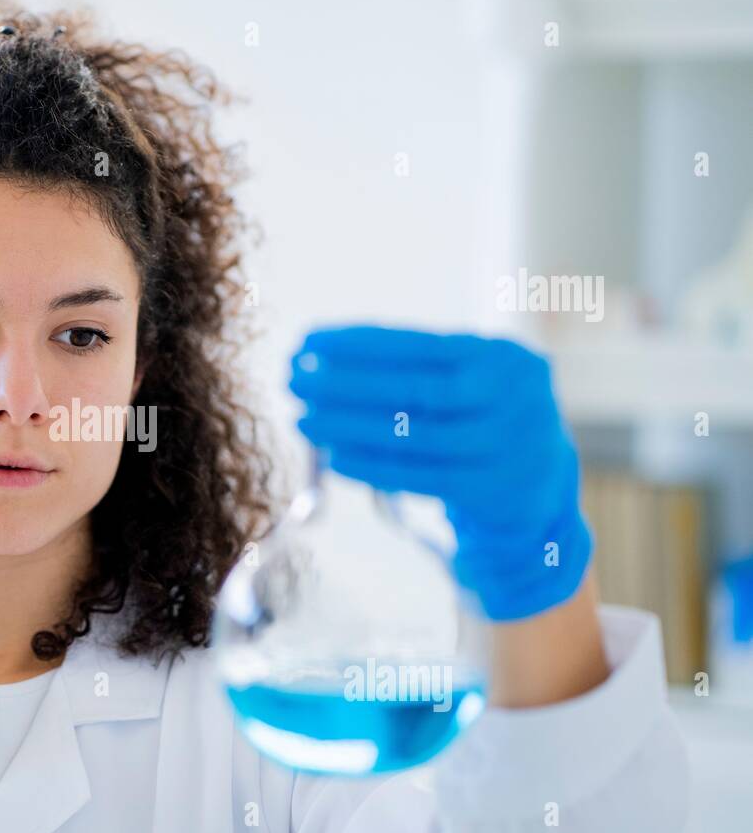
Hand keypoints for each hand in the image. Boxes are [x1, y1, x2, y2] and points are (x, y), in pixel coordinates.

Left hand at [287, 325, 591, 621]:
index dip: (358, 344)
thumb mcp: (467, 379)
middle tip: (293, 378)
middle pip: (413, 389)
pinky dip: (371, 466)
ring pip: (411, 436)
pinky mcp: (491, 490)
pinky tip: (333, 457)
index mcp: (502, 355)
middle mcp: (513, 396)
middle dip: (344, 383)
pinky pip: (418, 477)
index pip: (420, 344)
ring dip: (348, 427)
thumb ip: (412, 367)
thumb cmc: (480, 418)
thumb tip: (321, 359)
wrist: (538, 484)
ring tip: (303, 418)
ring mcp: (507, 446)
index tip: (308, 341)